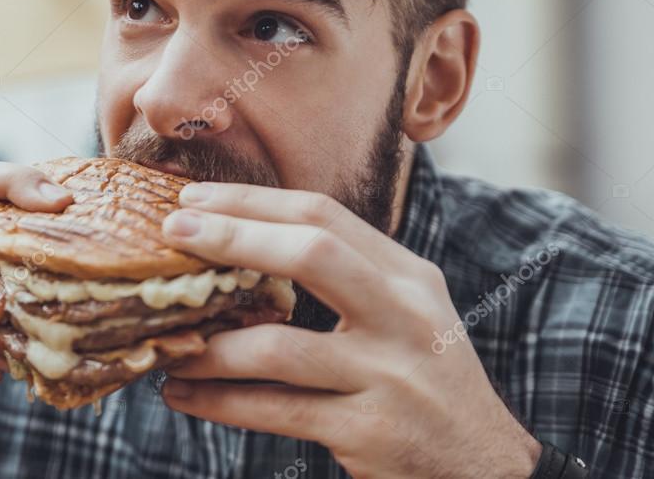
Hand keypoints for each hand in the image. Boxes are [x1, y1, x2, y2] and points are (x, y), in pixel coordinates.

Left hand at [160, 182, 540, 477]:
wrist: (484, 465)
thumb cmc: (425, 377)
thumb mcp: (404, 312)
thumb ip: (347, 276)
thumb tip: (246, 242)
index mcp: (408, 276)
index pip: (324, 216)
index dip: (254, 201)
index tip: (195, 200)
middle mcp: (403, 316)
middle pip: (311, 254)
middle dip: (233, 237)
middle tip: (171, 233)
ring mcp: (388, 375)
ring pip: (278, 345)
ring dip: (210, 344)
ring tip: (169, 344)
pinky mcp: (368, 431)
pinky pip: (274, 410)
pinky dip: (218, 402)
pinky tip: (184, 394)